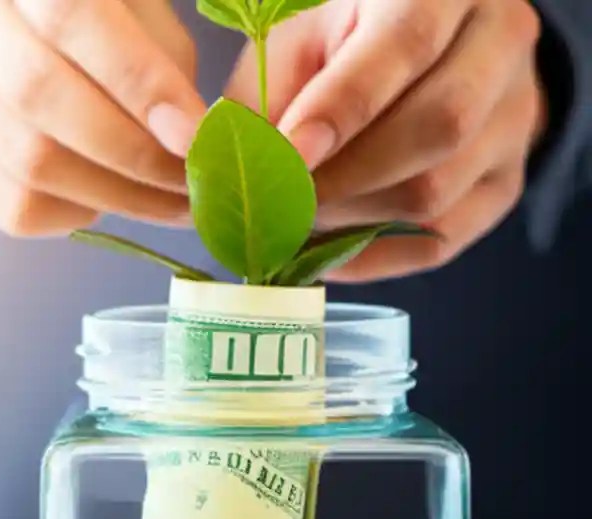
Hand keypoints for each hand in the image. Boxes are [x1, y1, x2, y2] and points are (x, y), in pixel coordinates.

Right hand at [0, 0, 207, 236]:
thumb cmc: (70, 12)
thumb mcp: (119, 0)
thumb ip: (156, 47)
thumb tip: (196, 128)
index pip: (70, 19)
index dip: (138, 81)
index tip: (195, 133)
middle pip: (42, 96)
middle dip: (133, 152)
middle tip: (194, 183)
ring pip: (31, 161)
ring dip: (116, 194)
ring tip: (172, 204)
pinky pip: (14, 207)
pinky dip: (74, 214)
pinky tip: (107, 200)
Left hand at [226, 0, 545, 280]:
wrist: (422, 44)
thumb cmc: (339, 33)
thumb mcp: (295, 37)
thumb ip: (267, 94)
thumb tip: (231, 169)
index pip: (405, 48)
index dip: (341, 110)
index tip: (286, 155)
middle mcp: (500, 45)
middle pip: (436, 128)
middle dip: (342, 179)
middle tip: (275, 205)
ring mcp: (516, 117)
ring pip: (438, 191)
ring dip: (350, 221)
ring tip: (289, 223)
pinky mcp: (506, 180)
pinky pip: (442, 239)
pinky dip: (373, 256)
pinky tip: (323, 251)